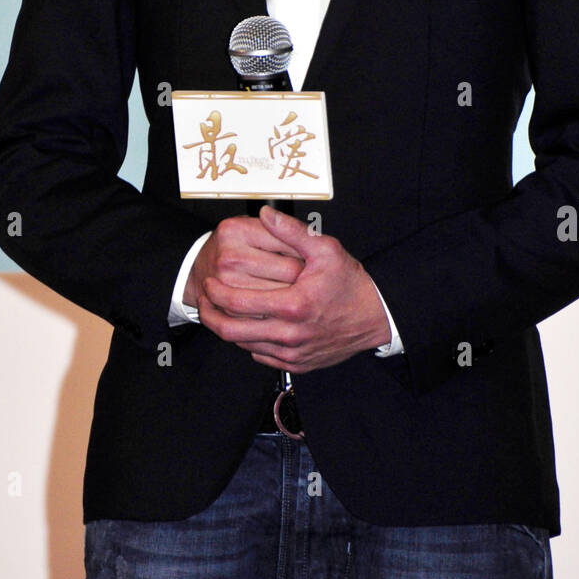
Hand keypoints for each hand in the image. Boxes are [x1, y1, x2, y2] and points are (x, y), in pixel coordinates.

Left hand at [197, 206, 391, 370]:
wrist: (374, 317)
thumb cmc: (350, 282)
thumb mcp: (326, 250)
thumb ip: (292, 231)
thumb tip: (266, 213)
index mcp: (293, 305)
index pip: (239, 302)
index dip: (217, 292)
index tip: (209, 282)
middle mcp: (290, 334)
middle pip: (233, 331)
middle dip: (211, 315)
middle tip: (204, 300)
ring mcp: (292, 353)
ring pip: (244, 345)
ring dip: (227, 328)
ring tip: (220, 311)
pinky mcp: (297, 364)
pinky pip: (260, 355)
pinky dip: (248, 341)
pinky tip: (247, 325)